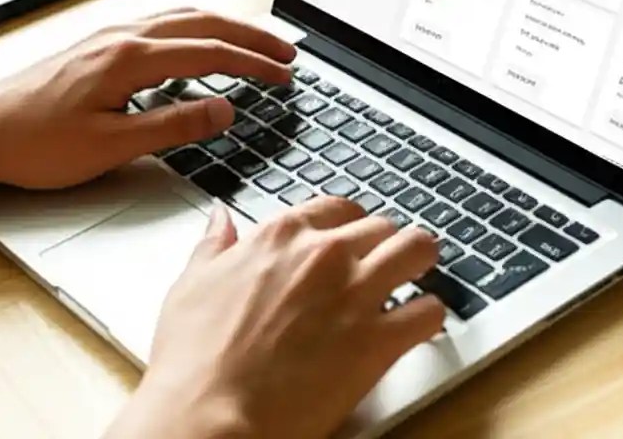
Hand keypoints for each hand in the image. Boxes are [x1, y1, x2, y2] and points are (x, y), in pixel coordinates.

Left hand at [0, 8, 295, 188]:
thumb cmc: (34, 144)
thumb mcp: (111, 147)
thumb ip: (174, 127)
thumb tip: (224, 111)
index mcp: (130, 59)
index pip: (211, 53)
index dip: (254, 64)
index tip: (286, 75)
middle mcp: (122, 37)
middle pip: (204, 23)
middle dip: (252, 36)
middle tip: (288, 53)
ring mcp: (109, 37)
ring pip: (183, 17)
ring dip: (226, 27)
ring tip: (256, 44)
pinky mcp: (99, 46)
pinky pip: (162, 24)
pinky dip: (196, 28)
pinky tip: (200, 43)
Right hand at [106, 197, 444, 438]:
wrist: (210, 415)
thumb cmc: (194, 360)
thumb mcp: (192, 285)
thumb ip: (215, 246)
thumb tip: (220, 218)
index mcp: (281, 236)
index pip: (336, 208)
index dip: (348, 225)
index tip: (349, 240)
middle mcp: (325, 255)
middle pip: (382, 226)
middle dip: (384, 244)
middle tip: (382, 263)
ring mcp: (357, 294)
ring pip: (418, 249)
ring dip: (419, 262)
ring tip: (416, 278)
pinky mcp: (379, 340)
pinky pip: (430, 311)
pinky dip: (430, 316)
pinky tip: (419, 325)